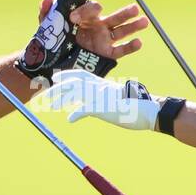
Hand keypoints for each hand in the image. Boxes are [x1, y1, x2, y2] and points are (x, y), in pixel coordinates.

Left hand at [38, 0, 147, 60]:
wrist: (52, 63)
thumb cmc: (53, 41)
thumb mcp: (48, 26)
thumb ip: (48, 13)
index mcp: (86, 17)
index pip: (92, 9)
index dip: (85, 11)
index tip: (74, 18)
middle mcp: (97, 26)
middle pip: (115, 17)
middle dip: (125, 13)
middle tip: (134, 8)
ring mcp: (103, 40)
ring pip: (121, 31)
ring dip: (133, 26)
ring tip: (144, 21)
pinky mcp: (105, 54)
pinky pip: (120, 50)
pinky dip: (130, 47)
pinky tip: (138, 42)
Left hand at [40, 69, 160, 130]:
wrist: (149, 109)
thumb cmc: (135, 106)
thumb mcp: (115, 100)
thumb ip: (103, 100)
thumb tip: (92, 107)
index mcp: (102, 84)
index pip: (81, 74)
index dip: (67, 75)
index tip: (56, 77)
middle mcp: (100, 87)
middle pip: (74, 82)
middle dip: (58, 87)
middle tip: (45, 92)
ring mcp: (101, 96)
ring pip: (75, 93)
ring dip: (61, 98)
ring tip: (50, 105)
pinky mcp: (105, 107)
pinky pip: (86, 109)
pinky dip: (77, 113)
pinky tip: (70, 119)